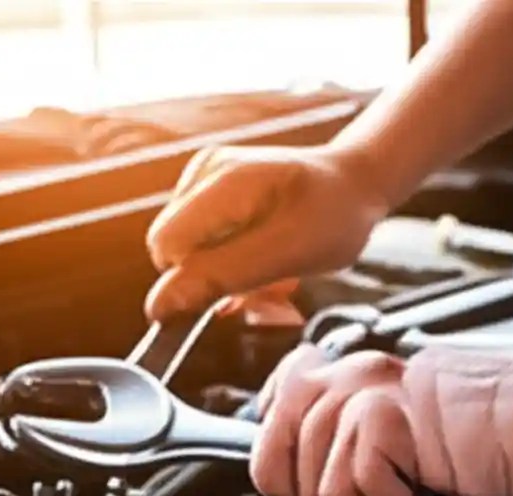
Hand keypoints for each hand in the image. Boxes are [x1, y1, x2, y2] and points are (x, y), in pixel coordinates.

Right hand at [143, 143, 389, 320]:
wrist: (356, 182)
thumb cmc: (332, 218)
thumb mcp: (286, 254)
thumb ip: (220, 277)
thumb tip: (156, 307)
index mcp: (222, 180)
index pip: (165, 248)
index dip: (196, 278)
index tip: (241, 290)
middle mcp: (203, 170)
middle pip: (170, 248)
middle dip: (210, 276)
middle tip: (262, 284)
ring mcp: (203, 174)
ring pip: (183, 247)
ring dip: (221, 271)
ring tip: (266, 269)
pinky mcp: (207, 186)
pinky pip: (196, 236)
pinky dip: (224, 255)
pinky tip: (257, 252)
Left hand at [251, 340, 512, 495]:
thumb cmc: (501, 436)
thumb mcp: (407, 440)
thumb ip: (352, 450)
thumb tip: (308, 493)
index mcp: (345, 372)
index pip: (266, 416)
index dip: (285, 469)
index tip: (325, 493)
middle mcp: (344, 377)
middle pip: (271, 467)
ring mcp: (359, 393)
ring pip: (320, 491)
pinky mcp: (381, 416)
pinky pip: (354, 491)